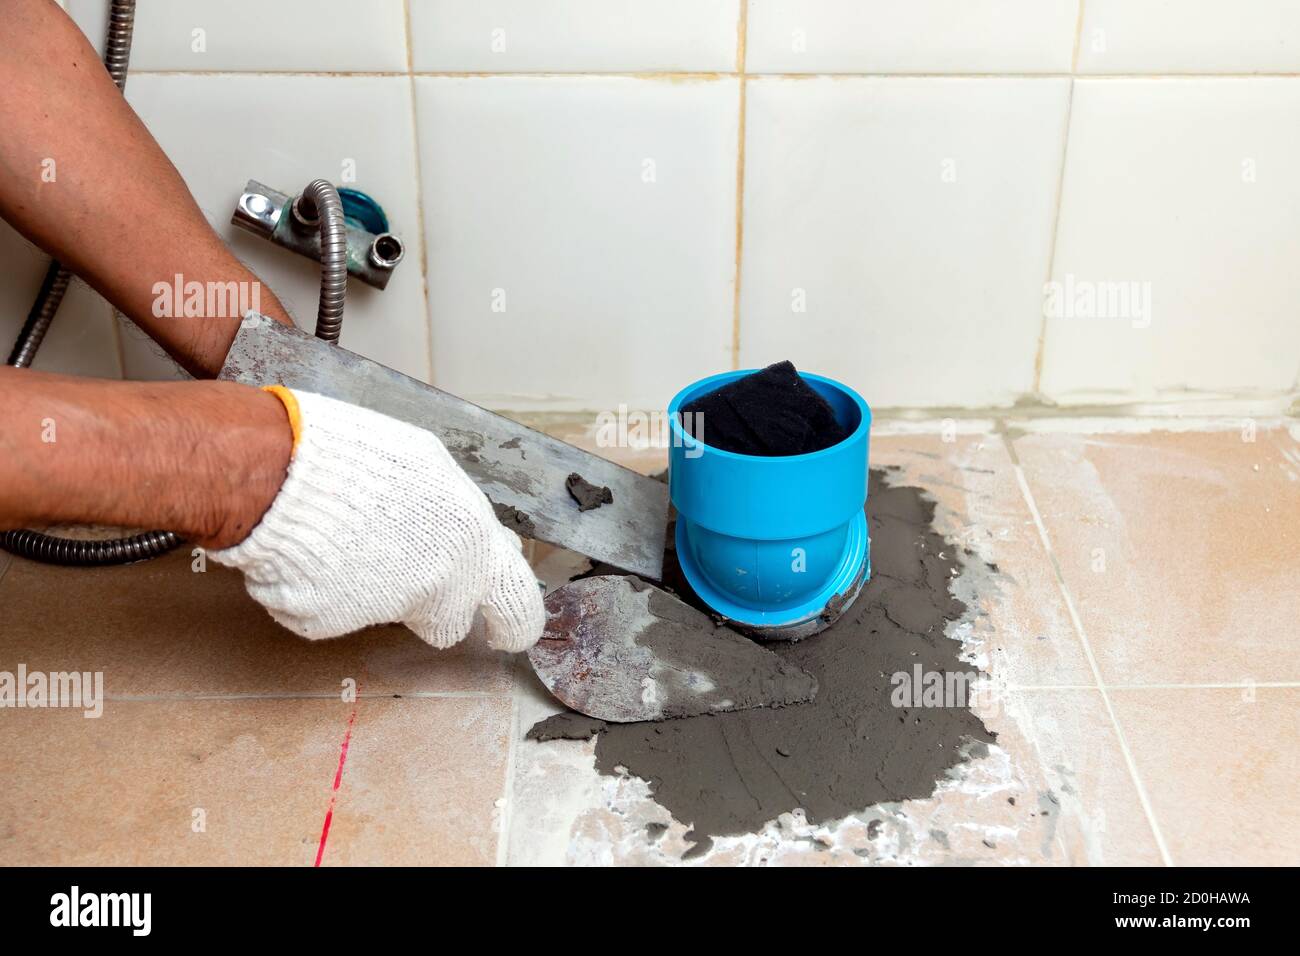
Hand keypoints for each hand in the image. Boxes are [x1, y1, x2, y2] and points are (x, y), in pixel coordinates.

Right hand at [211, 388, 544, 649]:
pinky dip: (325, 589)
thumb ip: (460, 518)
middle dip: (437, 609)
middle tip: (408, 580)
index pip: (517, 604)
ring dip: (378, 593)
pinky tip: (311, 550)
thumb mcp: (429, 468)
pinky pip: (335, 612)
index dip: (514, 622)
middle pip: (450, 623)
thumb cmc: (354, 453)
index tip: (510, 632)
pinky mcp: (330, 623)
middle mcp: (437, 584)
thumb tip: (479, 541)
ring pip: (389, 613)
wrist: (277, 470)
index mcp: (472, 540)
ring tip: (346, 541)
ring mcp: (383, 609)